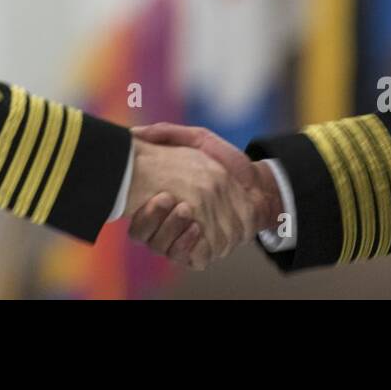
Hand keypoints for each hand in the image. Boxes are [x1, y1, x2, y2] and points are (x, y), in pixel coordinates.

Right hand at [126, 124, 282, 267]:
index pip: (138, 224)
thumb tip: (134, 133)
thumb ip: (167, 133)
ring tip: (185, 209)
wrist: (256, 183)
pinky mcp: (205, 253)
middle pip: (148, 239)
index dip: (141, 214)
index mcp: (160, 206)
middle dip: (153, 221)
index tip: (158, 192)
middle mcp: (169, 228)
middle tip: (167, 198)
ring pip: (166, 250)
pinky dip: (189, 246)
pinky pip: (192, 258)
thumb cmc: (224, 162)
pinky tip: (196, 228)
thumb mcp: (198, 140)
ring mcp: (186, 242)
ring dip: (172, 232)